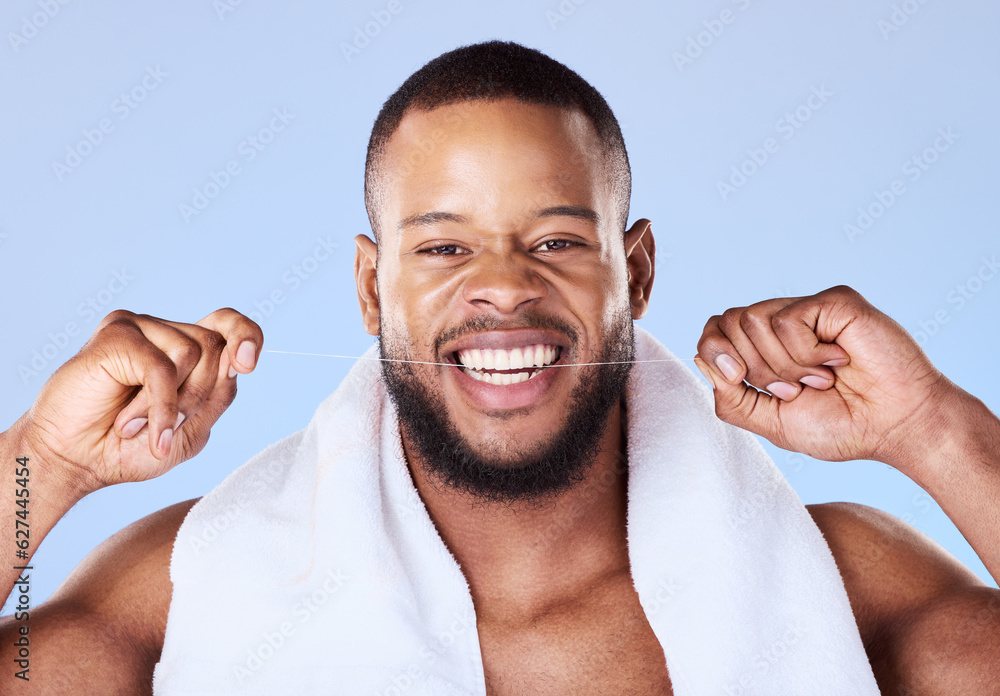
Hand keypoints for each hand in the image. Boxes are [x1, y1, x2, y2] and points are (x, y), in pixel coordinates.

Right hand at [20, 309, 262, 495]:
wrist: (72, 461)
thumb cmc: (126, 448)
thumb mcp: (190, 432)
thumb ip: (218, 398)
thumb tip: (237, 363)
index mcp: (187, 351)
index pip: (228, 324)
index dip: (247, 335)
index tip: (248, 364)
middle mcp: (165, 333)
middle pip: (217, 347)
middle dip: (199, 396)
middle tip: (164, 426)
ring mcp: (140, 328)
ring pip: (193, 354)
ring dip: (170, 404)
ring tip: (135, 425)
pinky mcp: (117, 334)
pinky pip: (162, 368)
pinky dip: (157, 406)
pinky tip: (130, 426)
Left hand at [693, 285, 954, 466]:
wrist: (895, 427)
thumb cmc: (842, 426)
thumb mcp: (771, 421)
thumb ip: (730, 397)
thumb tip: (702, 359)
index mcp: (766, 347)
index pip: (715, 329)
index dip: (716, 354)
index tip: (742, 382)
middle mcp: (784, 321)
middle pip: (727, 322)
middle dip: (752, 369)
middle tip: (793, 390)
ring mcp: (809, 308)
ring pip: (752, 320)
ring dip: (782, 365)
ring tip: (818, 380)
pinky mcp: (833, 301)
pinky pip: (787, 319)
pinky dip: (805, 354)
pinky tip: (836, 362)